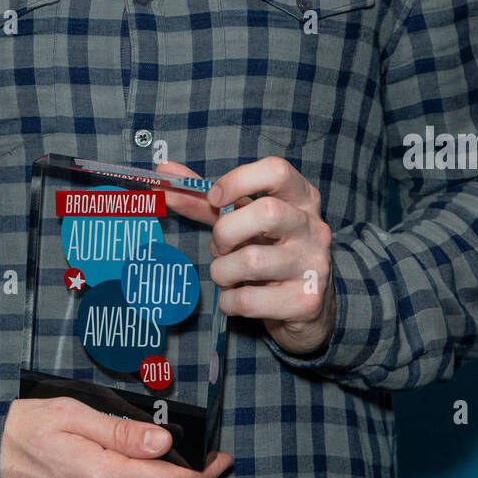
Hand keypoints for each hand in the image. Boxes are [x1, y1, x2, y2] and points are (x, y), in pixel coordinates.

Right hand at [0, 396, 232, 477]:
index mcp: (100, 475)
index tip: (221, 460)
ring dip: (123, 468)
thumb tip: (163, 442)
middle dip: (153, 460)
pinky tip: (81, 460)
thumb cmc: (21, 430)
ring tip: (91, 439)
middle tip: (145, 431)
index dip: (200, 472)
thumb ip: (121, 430)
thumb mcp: (72, 414)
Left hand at [158, 157, 336, 356]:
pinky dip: (228, 301)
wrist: (305, 306)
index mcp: (301, 198)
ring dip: (222, 271)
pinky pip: (248, 299)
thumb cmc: (268, 251)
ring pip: (250, 260)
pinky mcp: (306, 301)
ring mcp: (313, 265)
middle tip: (219, 246)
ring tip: (227, 274)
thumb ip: (205, 200)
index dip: (239, 180)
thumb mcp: (243, 221)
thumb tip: (163, 173)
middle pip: (266, 212)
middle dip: (226, 231)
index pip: (277, 171)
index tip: (214, 197)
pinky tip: (235, 297)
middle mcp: (313, 228)